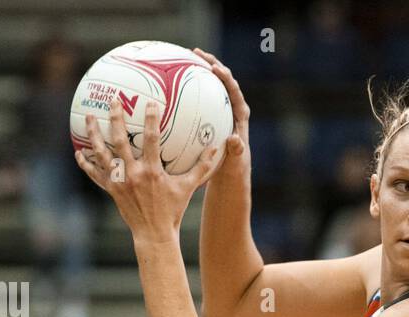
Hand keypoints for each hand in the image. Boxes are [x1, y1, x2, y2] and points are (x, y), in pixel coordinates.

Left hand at [74, 100, 221, 241]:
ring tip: (90, 117)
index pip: (151, 139)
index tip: (149, 103)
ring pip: (102, 154)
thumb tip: (216, 149)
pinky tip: (80, 153)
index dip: (151, 119)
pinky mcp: (111, 190)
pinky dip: (86, 164)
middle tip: (114, 101)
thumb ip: (201, 167)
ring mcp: (119, 182)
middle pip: (120, 140)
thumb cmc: (173, 210)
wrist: (154, 234)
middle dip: (116, 118)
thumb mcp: (188, 188)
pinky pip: (95, 174)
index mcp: (152, 171)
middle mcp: (133, 174)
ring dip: (94, 134)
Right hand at [191, 49, 251, 181]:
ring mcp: (219, 109)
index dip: (226, 78)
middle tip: (195, 52)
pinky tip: (169, 83)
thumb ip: (236, 150)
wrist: (229, 171)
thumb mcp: (234, 160)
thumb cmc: (232, 167)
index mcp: (239, 115)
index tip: (215, 68)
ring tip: (183, 56)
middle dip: (210, 63)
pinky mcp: (209, 114)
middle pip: (222, 80)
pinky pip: (197, 98)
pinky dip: (186, 89)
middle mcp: (230, 108)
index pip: (234, 91)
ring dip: (198, 70)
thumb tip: (234, 139)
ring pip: (209, 85)